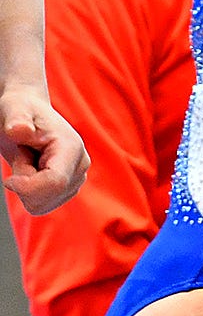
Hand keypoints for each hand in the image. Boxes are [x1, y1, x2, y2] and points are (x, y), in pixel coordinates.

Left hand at [0, 87, 87, 214]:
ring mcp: (76, 178)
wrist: (28, 112)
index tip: (9, 178)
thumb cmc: (21, 109)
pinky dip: (30, 193)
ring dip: (27, 188)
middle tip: (23, 158)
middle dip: (25, 185)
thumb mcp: (14, 109)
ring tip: (29, 161)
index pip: (55, 183)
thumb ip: (17, 120)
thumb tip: (20, 130)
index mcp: (72, 148)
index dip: (26, 187)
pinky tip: (32, 171)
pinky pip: (42, 206)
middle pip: (47, 198)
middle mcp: (80, 165)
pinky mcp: (68, 188)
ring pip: (43, 205)